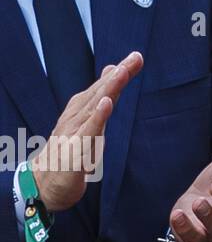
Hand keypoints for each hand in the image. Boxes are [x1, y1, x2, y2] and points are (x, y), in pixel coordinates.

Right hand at [30, 52, 143, 212]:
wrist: (44, 184)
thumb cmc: (69, 151)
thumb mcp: (90, 123)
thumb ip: (102, 98)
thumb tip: (113, 71)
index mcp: (81, 111)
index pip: (103, 87)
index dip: (119, 72)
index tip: (137, 57)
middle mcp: (76, 117)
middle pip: (100, 92)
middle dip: (118, 74)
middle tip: (135, 58)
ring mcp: (74, 132)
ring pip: (94, 106)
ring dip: (109, 88)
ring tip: (122, 72)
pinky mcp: (74, 150)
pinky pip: (88, 131)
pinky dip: (97, 116)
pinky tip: (106, 103)